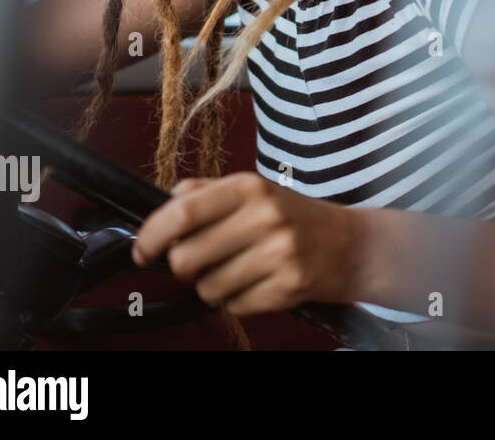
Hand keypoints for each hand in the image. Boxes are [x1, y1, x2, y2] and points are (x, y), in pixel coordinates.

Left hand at [132, 172, 369, 315]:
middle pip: (186, 258)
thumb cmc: (298, 218)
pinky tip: (258, 283)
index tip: (142, 250)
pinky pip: (235, 306)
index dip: (152, 236)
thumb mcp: (259, 192)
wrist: (352, 245)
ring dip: (213, 287)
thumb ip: (210, 191)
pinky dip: (238, 301)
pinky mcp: (288, 286)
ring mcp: (279, 253)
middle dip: (185, 268)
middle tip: (203, 261)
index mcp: (250, 188)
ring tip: (239, 271)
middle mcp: (265, 216)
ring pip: (208, 288)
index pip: (182, 213)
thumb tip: (171, 198)